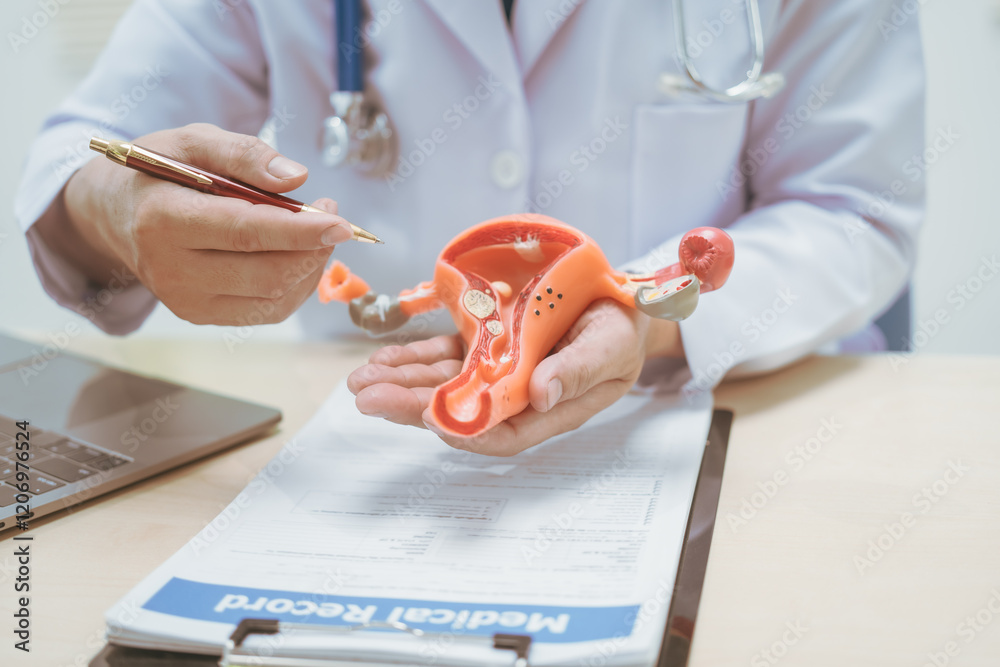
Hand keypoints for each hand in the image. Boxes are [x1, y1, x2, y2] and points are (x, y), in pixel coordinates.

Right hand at [39, 123, 353, 324]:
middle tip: (331, 216)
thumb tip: (296, 178)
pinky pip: (267, 311)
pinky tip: (298, 257)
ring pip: (273, 298)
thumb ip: (243, 154)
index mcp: (162, 219)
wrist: (113, 214)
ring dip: (309, 266)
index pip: (245, 232)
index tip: (341, 223)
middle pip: (266, 273)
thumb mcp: (192, 142)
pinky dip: (295, 285)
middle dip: (313, 248)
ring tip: (315, 232)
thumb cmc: (158, 172)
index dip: (300, 231)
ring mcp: (185, 300)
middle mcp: (171, 269)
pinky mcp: (200, 315)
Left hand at [347, 299, 683, 455]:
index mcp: (550, 407)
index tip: (430, 419)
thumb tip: (541, 394)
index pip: (502, 434)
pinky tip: (383, 359)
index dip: (465, 430)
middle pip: (459, 411)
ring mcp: (497, 369)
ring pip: (443, 383)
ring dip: (403, 381)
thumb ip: (578, 371)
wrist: (621, 300)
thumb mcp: (611, 347)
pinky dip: (415, 356)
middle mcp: (516, 396)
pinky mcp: (485, 344)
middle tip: (370, 399)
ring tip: (363, 381)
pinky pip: (445, 355)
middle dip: (412, 405)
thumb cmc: (622, 329)